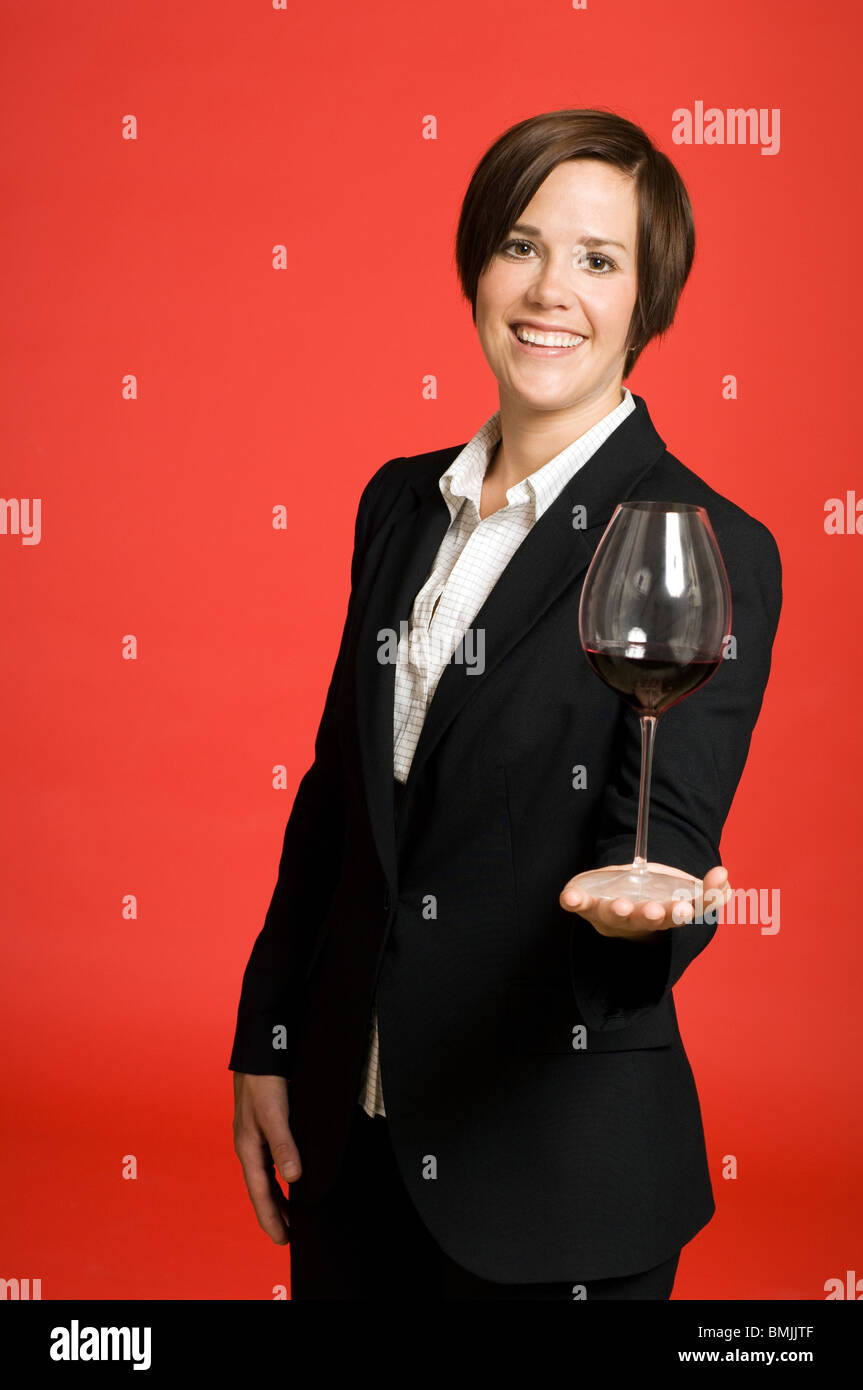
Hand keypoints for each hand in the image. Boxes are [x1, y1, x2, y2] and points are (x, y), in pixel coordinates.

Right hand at [232, 1072, 300, 1243]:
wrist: (259, 1053)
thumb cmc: (264, 1082)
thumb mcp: (274, 1114)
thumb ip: (283, 1145)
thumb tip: (293, 1179)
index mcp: (248, 1148)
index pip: (260, 1193)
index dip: (271, 1217)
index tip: (283, 1240)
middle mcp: (248, 1146)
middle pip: (261, 1188)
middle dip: (273, 1212)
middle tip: (288, 1236)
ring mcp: (254, 1137)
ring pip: (265, 1176)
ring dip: (276, 1196)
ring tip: (290, 1214)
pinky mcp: (262, 1126)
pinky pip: (269, 1161)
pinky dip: (278, 1176)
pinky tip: (288, 1178)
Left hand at [559, 864, 731, 939]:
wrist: (627, 899)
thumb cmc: (662, 896)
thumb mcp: (690, 891)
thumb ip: (711, 889)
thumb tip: (723, 875)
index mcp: (665, 916)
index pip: (677, 917)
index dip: (681, 911)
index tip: (685, 906)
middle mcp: (637, 919)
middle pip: (644, 919)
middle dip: (649, 915)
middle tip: (653, 910)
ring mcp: (610, 914)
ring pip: (613, 916)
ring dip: (617, 911)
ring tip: (621, 905)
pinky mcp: (587, 905)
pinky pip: (579, 905)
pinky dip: (574, 902)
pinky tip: (569, 899)